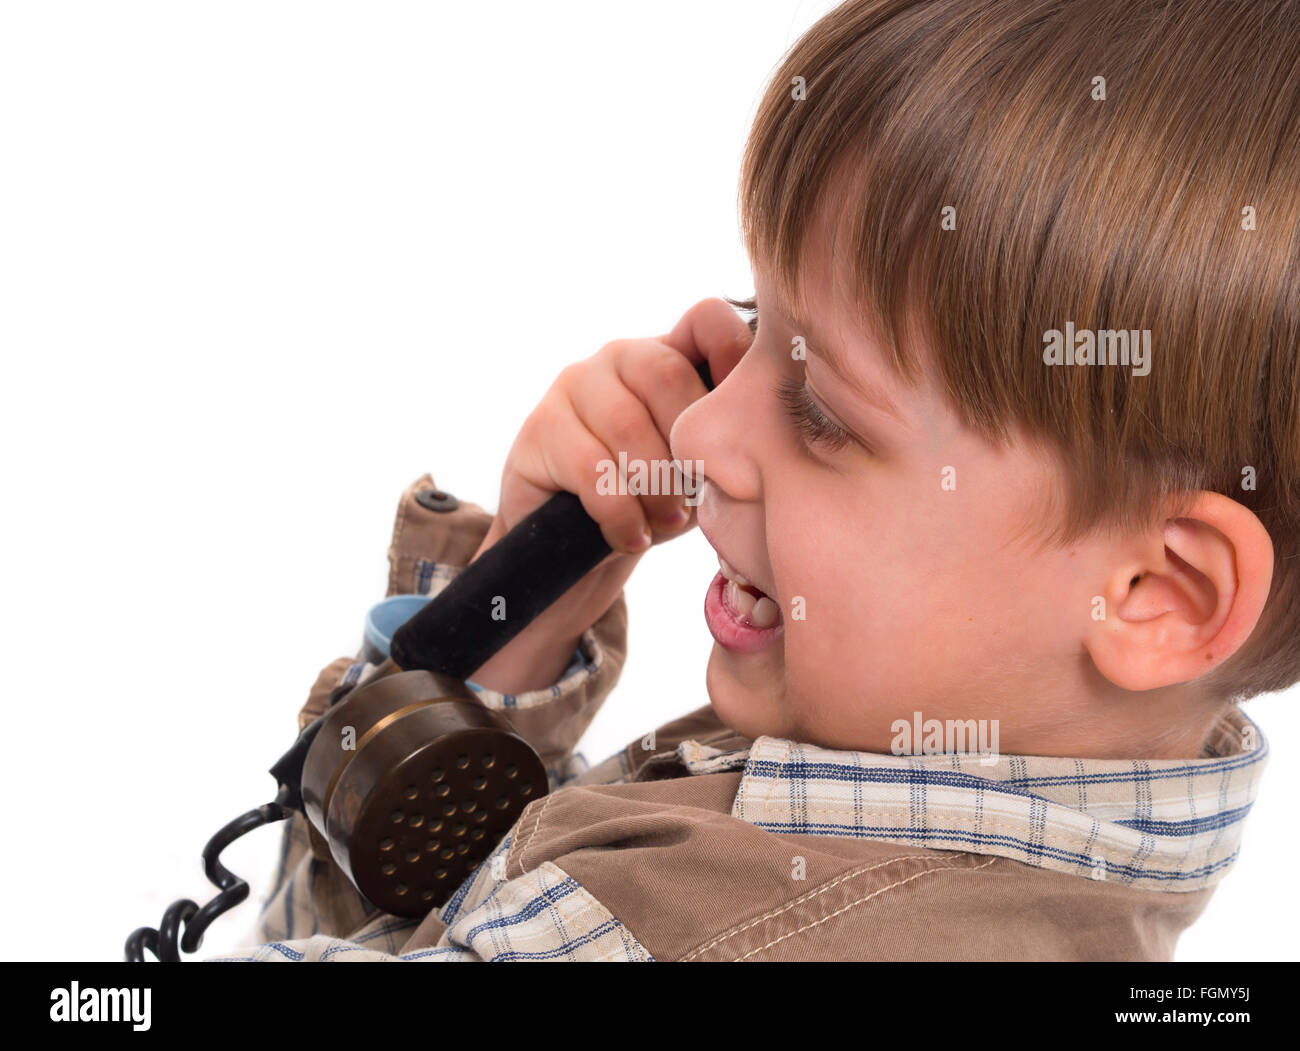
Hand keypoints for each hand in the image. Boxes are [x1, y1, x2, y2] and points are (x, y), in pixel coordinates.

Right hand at [465, 297, 754, 693]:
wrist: (573, 554)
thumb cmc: (651, 504)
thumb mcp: (702, 472)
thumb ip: (729, 444)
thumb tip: (777, 438)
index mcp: (668, 354)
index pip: (707, 319)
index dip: (734, 354)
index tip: (747, 415)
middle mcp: (617, 357)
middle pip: (665, 374)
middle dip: (687, 444)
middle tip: (697, 496)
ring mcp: (573, 386)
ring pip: (626, 424)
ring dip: (655, 487)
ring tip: (669, 523)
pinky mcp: (538, 428)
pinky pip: (590, 467)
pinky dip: (620, 512)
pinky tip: (633, 536)